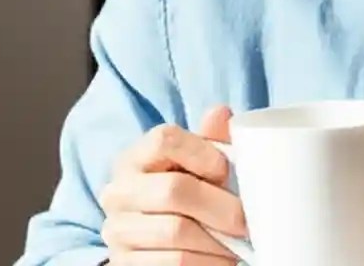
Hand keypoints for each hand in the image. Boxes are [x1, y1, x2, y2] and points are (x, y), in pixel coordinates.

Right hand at [98, 106, 245, 264]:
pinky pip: (173, 264)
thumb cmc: (185, 197)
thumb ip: (210, 142)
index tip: (226, 172)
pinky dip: (206, 264)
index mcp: (135, 157)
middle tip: (246, 220)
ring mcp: (118, 230)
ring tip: (237, 244)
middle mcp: (119, 191)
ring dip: (217, 241)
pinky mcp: (125, 264)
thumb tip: (222, 114)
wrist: (157, 247)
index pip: (164, 139)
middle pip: (173, 190)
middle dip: (220, 208)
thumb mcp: (197, 168)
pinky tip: (220, 261)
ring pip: (175, 232)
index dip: (202, 153)